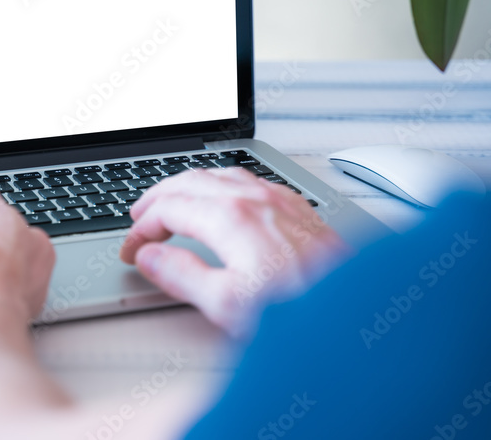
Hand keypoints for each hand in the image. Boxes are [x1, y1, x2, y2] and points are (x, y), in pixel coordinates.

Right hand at [120, 168, 350, 338]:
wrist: (359, 314)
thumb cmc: (302, 313)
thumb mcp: (227, 304)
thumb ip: (181, 275)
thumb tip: (150, 257)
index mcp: (231, 217)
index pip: (168, 209)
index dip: (141, 229)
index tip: (131, 249)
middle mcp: (255, 199)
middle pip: (189, 182)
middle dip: (157, 199)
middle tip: (138, 218)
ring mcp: (280, 200)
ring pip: (220, 175)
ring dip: (188, 187)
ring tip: (172, 202)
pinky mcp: (298, 209)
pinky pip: (250, 181)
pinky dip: (222, 186)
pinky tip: (225, 200)